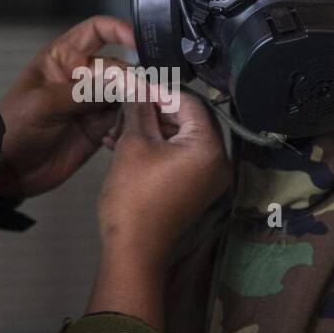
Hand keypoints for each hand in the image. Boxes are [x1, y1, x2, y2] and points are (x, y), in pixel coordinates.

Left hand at [0, 16, 133, 201]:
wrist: (8, 170)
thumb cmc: (13, 128)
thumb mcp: (45, 104)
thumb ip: (85, 93)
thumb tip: (124, 84)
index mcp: (62, 58)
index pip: (96, 31)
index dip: (118, 31)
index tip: (137, 42)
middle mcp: (80, 76)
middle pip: (118, 67)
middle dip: (133, 79)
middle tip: (142, 95)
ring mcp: (91, 102)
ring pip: (126, 93)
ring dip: (138, 101)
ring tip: (145, 112)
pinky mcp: (99, 127)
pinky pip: (124, 119)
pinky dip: (131, 122)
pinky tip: (125, 130)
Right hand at [96, 91, 230, 272]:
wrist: (134, 250)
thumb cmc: (134, 196)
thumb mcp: (133, 144)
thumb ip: (137, 108)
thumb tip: (134, 81)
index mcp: (209, 148)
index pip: (188, 102)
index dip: (158, 91)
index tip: (132, 86)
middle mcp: (217, 162)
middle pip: (186, 120)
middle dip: (151, 111)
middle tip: (122, 106)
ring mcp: (207, 178)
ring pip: (178, 139)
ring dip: (149, 129)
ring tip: (116, 128)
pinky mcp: (194, 189)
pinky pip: (178, 158)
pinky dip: (155, 149)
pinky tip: (122, 145)